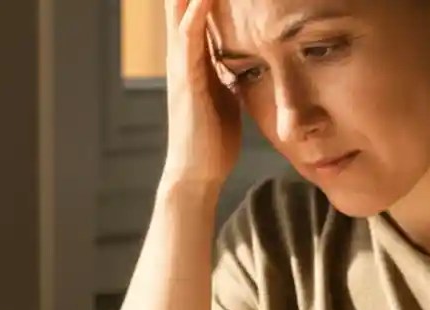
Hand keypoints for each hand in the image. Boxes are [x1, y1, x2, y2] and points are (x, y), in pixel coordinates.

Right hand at [162, 0, 241, 187]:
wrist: (198, 172)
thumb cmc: (214, 136)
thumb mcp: (227, 92)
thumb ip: (230, 68)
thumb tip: (248, 54)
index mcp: (194, 55)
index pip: (197, 6)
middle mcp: (183, 53)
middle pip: (182, 0)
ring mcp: (181, 64)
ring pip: (182, 9)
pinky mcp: (187, 79)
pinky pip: (189, 37)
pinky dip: (197, 12)